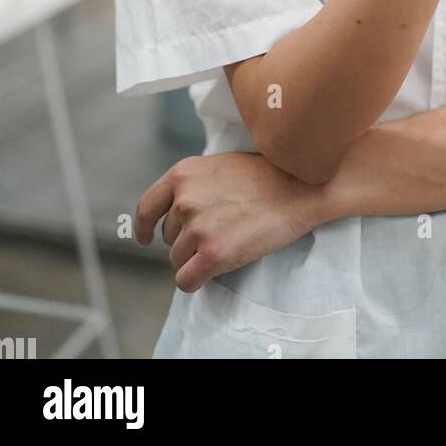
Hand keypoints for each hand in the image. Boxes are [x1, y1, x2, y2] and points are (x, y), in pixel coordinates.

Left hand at [134, 151, 334, 291]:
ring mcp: (197, 227)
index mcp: (183, 173)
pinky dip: (196, 280)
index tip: (145, 237)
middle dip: (188, 240)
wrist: (300, 186)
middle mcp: (185, 199)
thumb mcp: (221, 165)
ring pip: (178, 260)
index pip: (147, 207)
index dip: (144, 226)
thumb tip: (181, 210)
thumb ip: (196, 185)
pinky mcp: (212, 253)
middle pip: (168, 238)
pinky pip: (186, 280)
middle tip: (222, 231)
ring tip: (229, 241)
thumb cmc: (268, 174)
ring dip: (197, 258)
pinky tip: (214, 270)